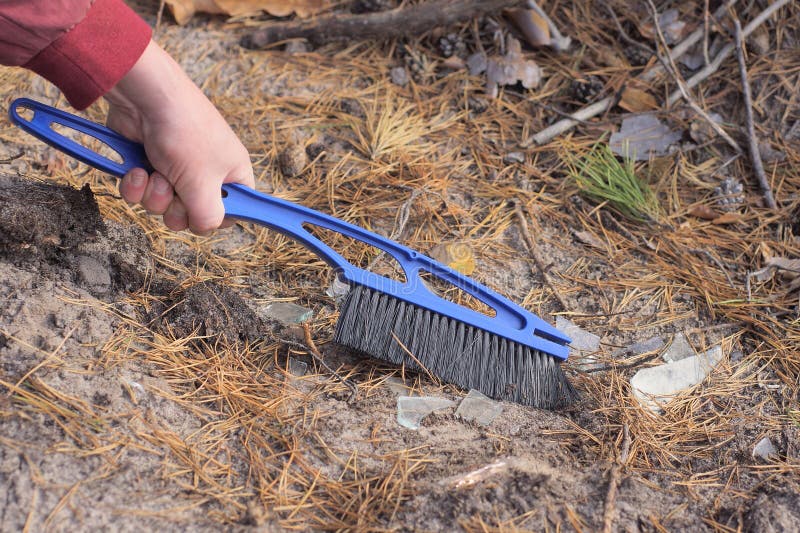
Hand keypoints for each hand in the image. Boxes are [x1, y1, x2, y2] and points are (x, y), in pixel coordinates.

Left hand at [104, 40, 253, 233]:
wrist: (146, 98)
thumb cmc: (186, 134)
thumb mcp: (204, 183)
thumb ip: (209, 216)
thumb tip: (206, 228)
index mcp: (231, 174)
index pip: (233, 211)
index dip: (218, 218)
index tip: (206, 216)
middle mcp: (205, 173)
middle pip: (192, 215)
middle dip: (177, 209)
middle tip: (176, 191)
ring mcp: (175, 168)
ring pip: (162, 207)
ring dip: (154, 195)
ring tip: (154, 172)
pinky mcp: (148, 163)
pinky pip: (141, 193)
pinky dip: (136, 185)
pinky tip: (137, 168)